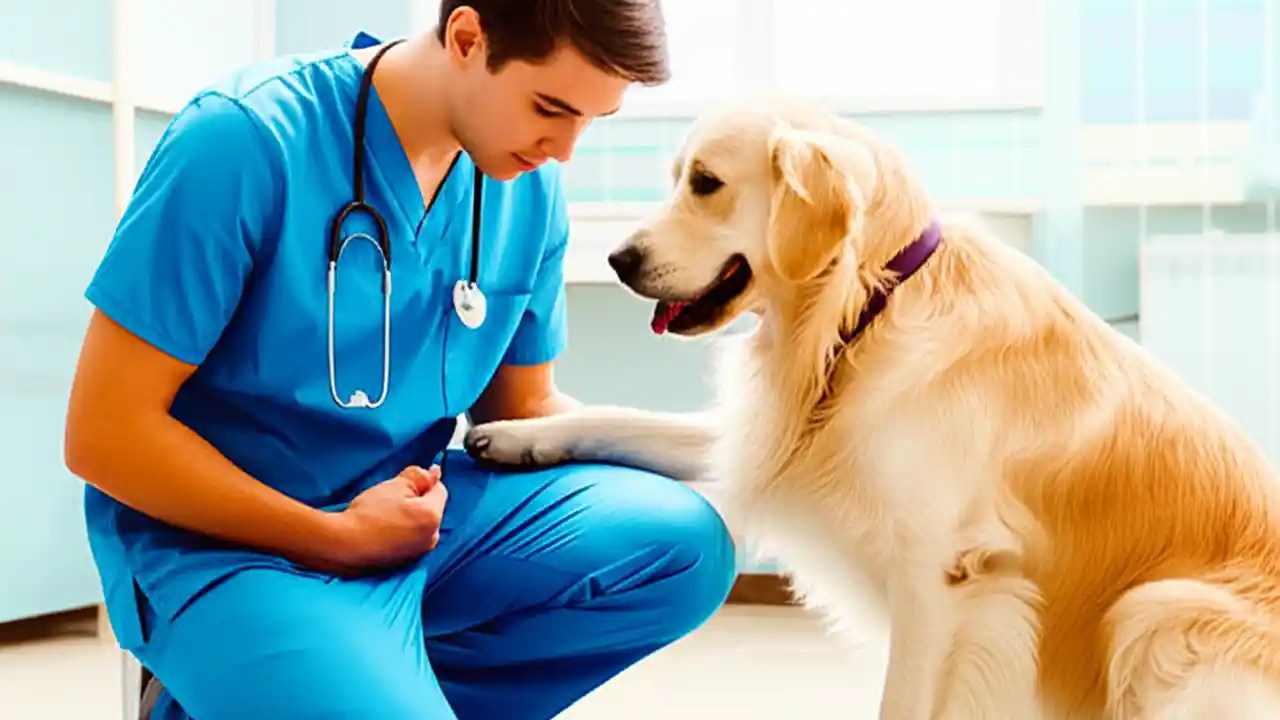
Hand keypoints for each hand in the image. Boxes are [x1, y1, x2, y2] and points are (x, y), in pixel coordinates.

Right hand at [316, 465, 448, 574]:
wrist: (344, 545)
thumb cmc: (368, 514)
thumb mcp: (395, 486)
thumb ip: (419, 477)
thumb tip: (435, 472)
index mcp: (432, 517)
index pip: (439, 490)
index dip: (422, 482)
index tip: (405, 483)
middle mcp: (431, 538)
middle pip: (431, 509)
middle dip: (417, 501)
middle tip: (392, 500)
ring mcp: (419, 553)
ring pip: (420, 525)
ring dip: (409, 517)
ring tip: (384, 516)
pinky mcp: (405, 562)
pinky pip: (410, 539)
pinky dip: (401, 532)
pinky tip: (383, 530)